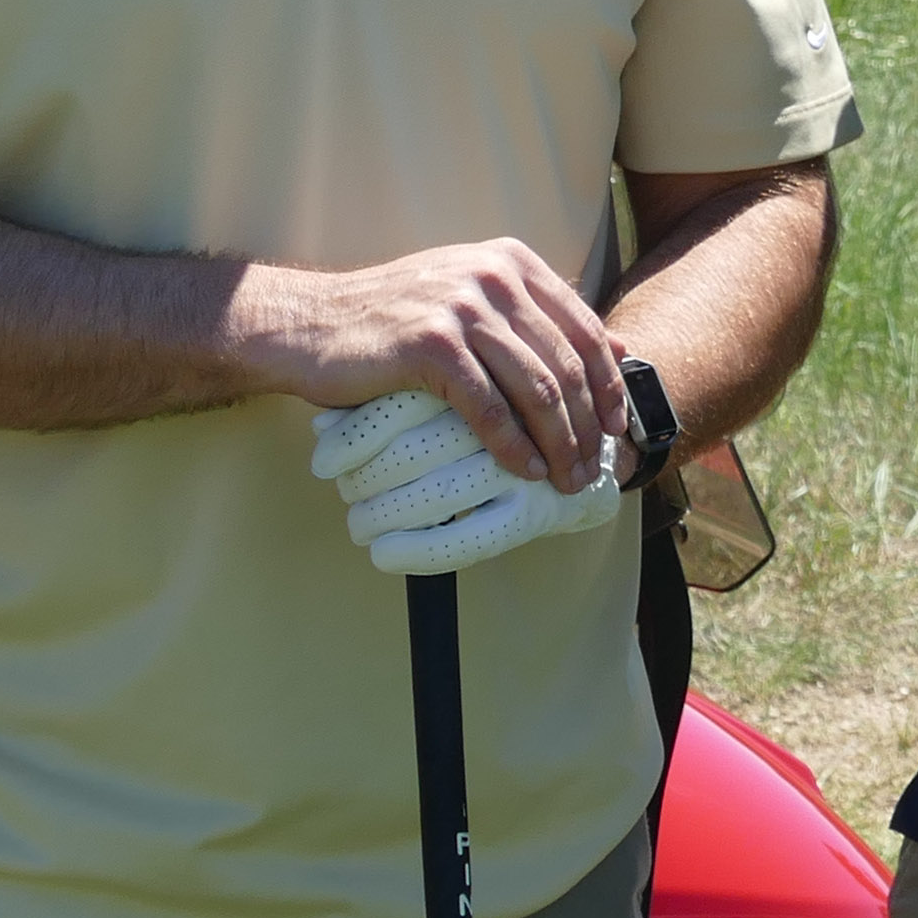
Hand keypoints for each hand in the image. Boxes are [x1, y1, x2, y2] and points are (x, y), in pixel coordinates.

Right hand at [230, 239, 623, 487]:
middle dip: (588, 425)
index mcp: (511, 261)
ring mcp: (461, 307)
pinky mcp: (430, 344)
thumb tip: (621, 346)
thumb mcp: (474, 301)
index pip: (584, 329)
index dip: (608, 386)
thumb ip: (540, 319)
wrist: (308, 324)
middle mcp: (492, 275)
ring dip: (559, 443)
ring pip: (535, 388)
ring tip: (566, 480)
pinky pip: (489, 408)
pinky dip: (514, 446)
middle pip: (565, 363)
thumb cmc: (394, 323)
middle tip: (595, 470)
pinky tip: (525, 472)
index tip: (618, 430)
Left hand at [311, 388, 627, 577]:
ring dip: (388, 511)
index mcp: (490, 361)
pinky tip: (384, 556)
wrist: (599, 437)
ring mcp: (530, 459)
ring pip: (441, 491)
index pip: (410, 400)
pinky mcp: (541, 505)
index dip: (360, 431)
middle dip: (369, 475)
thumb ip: (401, 397)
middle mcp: (513, 408)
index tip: (322, 458)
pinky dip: (423, 548)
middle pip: (421, 445)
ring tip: (355, 523)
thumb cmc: (513, 408)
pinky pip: (473, 536)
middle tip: (339, 491)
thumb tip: (318, 424)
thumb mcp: (467, 380)